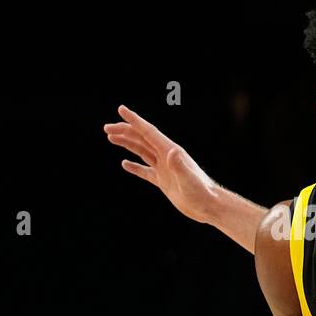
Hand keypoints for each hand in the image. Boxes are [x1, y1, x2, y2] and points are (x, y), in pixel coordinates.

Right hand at [104, 105, 219, 223]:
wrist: (209, 206)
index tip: (121, 109)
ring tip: (111, 138)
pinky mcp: (163, 181)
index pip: (149, 132)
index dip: (135, 120)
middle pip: (141, 139)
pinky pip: (145, 171)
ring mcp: (164, 168)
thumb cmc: (201, 193)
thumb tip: (172, 152)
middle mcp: (167, 156)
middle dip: (124, 131)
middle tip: (106, 128)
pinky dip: (134, 166)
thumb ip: (180, 166)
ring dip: (126, 144)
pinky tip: (125, 164)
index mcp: (170, 151)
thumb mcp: (189, 179)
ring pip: (141, 151)